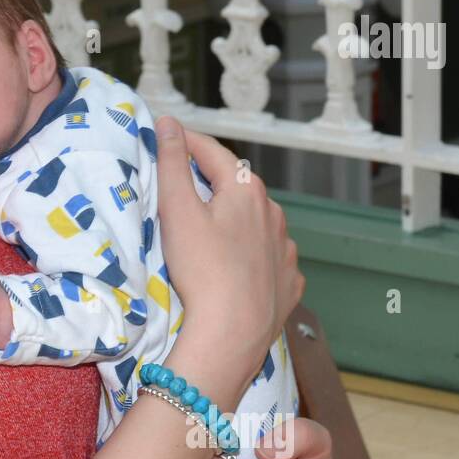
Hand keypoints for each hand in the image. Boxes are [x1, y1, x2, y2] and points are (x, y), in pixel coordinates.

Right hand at [154, 118, 304, 387]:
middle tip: (185, 184)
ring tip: (213, 229)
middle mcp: (273, 214)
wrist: (233, 333)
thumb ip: (171, 163)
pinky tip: (240, 265)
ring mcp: (285, 250)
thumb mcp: (177, 210)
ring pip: (258, 223)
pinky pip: (270, 258)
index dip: (187, 142)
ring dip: (237, 218)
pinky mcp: (289, 282)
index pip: (213, 153)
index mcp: (247, 190)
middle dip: (213, 182)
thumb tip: (168, 124)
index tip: (168, 136)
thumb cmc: (202, 270)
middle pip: (239, 187)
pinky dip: (254, 253)